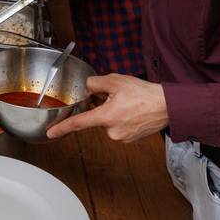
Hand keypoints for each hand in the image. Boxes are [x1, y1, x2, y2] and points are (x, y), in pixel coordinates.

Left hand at [46, 75, 168, 142]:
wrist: (168, 106)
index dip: (62, 128)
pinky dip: (122, 118)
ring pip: (108, 122)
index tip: (51, 133)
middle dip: (101, 106)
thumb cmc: (144, 93)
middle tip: (116, 96)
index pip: (79, 123)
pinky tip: (132, 110)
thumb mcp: (116, 80)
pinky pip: (118, 126)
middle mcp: (112, 130)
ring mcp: (121, 137)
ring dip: (113, 112)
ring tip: (128, 103)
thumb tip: (87, 88)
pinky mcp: (129, 139)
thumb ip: (95, 83)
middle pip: (97, 117)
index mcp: (106, 117)